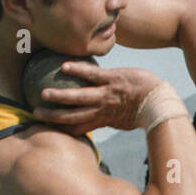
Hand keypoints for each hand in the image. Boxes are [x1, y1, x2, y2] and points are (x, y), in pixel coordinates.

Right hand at [32, 64, 161, 135]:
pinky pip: (92, 74)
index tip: (45, 128)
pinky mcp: (112, 79)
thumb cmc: (143, 109)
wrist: (160, 101)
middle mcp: (101, 109)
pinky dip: (78, 70)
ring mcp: (106, 94)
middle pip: (72, 115)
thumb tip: (97, 122)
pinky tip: (64, 66)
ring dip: (61, 96)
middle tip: (35, 114)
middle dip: (53, 116)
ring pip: (79, 96)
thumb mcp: (123, 121)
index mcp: (102, 121)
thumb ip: (107, 120)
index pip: (76, 127)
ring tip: (44, 94)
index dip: (60, 129)